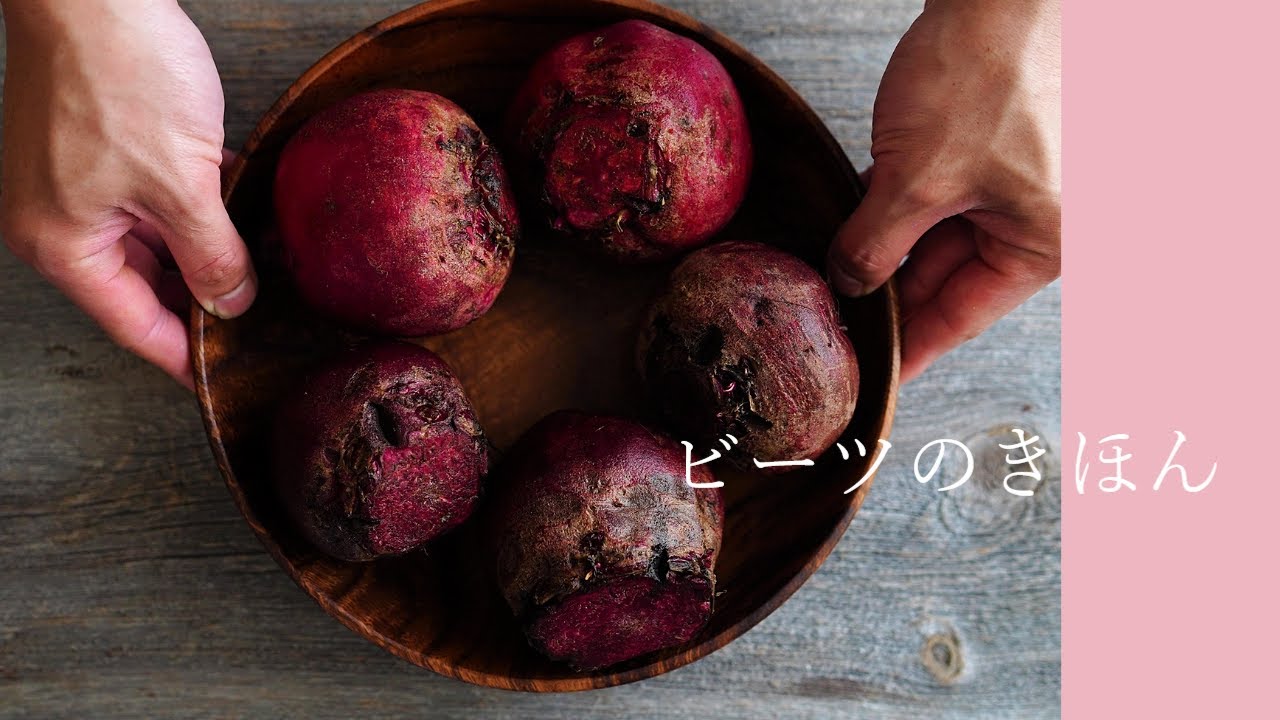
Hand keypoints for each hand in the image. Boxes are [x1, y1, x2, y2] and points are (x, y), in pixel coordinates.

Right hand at [1, 0, 255, 388]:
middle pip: (141, 291)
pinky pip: (147, 209)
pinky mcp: (97, 155)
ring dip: (199, 262)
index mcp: (63, 246)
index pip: (136, 326)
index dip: (185, 357)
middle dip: (200, 307)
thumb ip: (211, 255)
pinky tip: (231, 229)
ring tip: (254, 282)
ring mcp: (75, 188)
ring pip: (149, 249)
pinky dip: (188, 223)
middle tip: (257, 329)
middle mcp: (59, 224)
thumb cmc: (121, 75)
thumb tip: (230, 304)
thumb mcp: (183, 184)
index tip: (223, 380)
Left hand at [827, 0, 1060, 381]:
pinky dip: (889, 210)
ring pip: (929, 239)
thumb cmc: (984, 75)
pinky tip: (845, 222)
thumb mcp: (917, 178)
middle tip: (826, 327)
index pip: (959, 317)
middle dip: (883, 296)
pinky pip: (928, 198)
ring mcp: (1006, 185)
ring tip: (825, 277)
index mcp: (1040, 243)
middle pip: (942, 280)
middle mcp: (1031, 221)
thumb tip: (846, 285)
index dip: (907, 349)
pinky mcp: (979, 150)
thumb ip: (876, 244)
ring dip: (880, 251)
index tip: (866, 380)